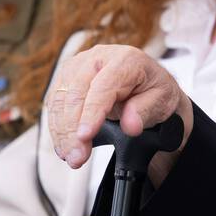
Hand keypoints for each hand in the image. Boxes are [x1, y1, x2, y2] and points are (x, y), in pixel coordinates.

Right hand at [46, 44, 192, 184]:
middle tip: (77, 157)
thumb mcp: (161, 102)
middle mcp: (98, 58)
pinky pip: (54, 103)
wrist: (145, 83)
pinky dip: (57, 127)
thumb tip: (130, 125)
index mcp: (125, 60)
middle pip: (76, 93)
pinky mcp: (66, 77)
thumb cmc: (153, 90)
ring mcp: (79, 66)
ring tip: (71, 156)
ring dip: (61, 132)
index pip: (103, 87)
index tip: (85, 136)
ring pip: (60, 99)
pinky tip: (64, 146)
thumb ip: (145, 112)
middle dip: (72, 129)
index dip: (91, 113)